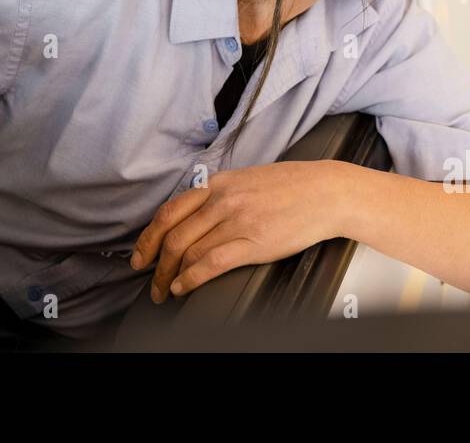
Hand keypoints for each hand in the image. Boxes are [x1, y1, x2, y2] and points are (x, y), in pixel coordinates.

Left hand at [129, 160, 348, 301]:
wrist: (327, 192)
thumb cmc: (294, 187)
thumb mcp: (248, 180)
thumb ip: (221, 194)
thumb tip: (196, 215)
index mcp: (219, 183)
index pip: (171, 210)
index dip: (149, 236)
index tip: (142, 253)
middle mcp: (222, 199)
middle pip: (172, 233)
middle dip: (153, 260)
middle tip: (147, 277)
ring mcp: (236, 220)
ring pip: (187, 250)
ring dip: (169, 275)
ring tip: (165, 290)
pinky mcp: (253, 241)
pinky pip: (210, 262)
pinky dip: (190, 278)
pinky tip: (183, 287)